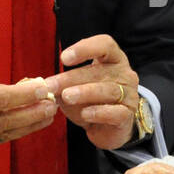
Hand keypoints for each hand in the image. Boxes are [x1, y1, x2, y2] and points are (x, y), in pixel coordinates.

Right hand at [0, 76, 57, 163]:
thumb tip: (26, 88)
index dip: (25, 96)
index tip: (44, 89)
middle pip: (4, 123)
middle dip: (32, 115)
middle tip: (52, 107)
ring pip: (1, 136)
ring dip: (26, 126)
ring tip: (45, 116)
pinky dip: (7, 134)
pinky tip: (21, 125)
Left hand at [43, 35, 139, 149]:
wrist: (107, 128)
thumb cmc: (90, 101)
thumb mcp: (74, 88)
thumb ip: (63, 84)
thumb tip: (44, 84)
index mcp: (113, 59)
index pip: (105, 45)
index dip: (85, 48)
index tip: (64, 58)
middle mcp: (125, 73)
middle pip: (99, 71)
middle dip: (72, 78)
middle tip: (52, 85)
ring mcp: (129, 94)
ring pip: (108, 90)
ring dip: (84, 92)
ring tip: (66, 97)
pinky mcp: (128, 115)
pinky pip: (115, 112)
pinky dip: (99, 112)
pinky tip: (85, 114)